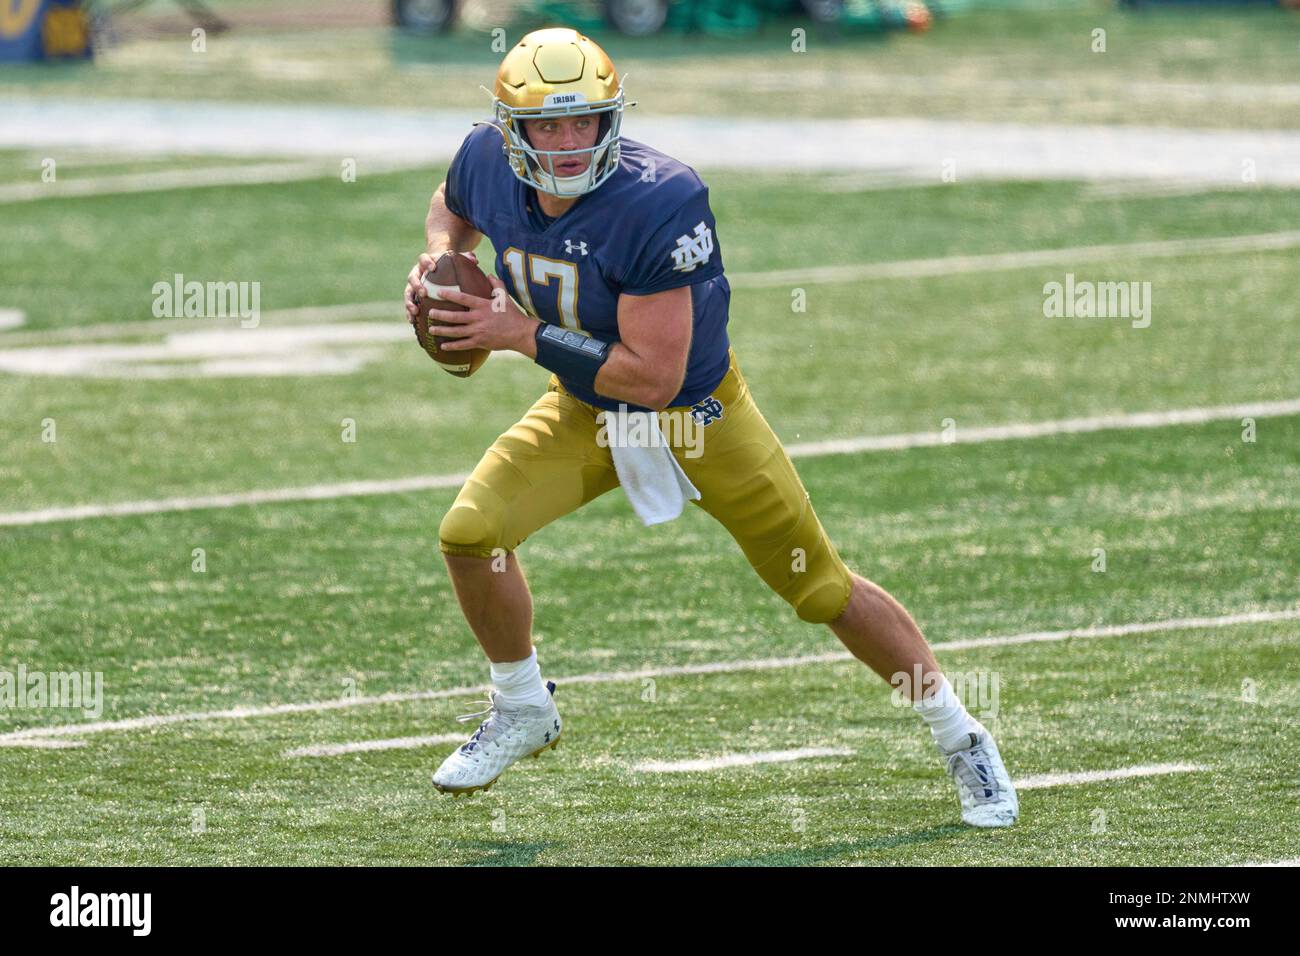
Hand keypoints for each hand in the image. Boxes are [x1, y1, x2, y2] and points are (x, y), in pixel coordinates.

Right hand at [404, 250, 478, 320]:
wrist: (436, 267)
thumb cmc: (448, 265)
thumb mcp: (456, 260)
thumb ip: (464, 258)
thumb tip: (474, 260)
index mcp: (425, 262)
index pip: (423, 259)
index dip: (426, 263)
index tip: (433, 268)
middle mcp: (416, 273)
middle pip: (412, 278)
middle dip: (417, 286)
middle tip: (423, 293)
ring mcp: (413, 285)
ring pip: (408, 293)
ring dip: (410, 302)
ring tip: (415, 311)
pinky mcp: (412, 296)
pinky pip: (409, 304)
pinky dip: (409, 312)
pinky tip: (413, 321)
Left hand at [425, 274, 539, 354]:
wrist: (520, 333)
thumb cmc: (513, 314)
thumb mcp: (505, 297)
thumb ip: (496, 285)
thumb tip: (489, 275)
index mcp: (483, 305)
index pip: (463, 298)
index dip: (450, 295)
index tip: (438, 292)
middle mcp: (478, 318)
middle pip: (455, 316)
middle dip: (440, 315)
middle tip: (430, 313)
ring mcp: (478, 331)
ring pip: (456, 331)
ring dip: (442, 331)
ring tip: (431, 329)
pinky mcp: (480, 342)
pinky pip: (463, 345)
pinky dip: (452, 346)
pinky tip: (443, 346)